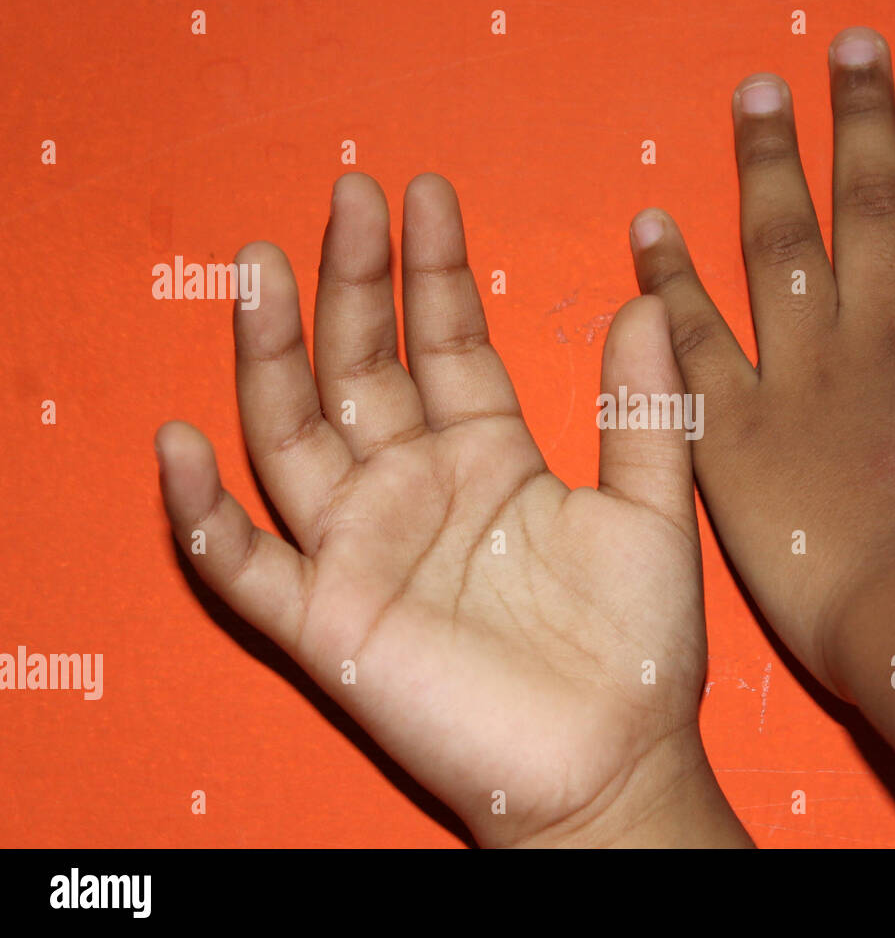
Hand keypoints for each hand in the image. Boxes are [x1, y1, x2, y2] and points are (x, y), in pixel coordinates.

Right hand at [157, 172, 748, 847]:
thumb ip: (643, 412)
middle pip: (359, 367)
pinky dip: (204, 513)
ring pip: (291, 434)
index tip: (424, 194)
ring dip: (268, 355)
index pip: (444, 342)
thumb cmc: (636, 648)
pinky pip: (244, 565)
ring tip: (261, 268)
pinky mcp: (326, 623)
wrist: (614, 764)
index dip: (430, 271)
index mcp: (488, 457)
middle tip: (347, 195)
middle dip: (349, 283)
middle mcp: (414, 489)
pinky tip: (181, 445)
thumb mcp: (650, 512)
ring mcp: (362, 549)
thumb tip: (644, 303)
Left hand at [625, 29, 894, 693]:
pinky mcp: (736, 426)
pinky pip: (694, 338)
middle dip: (867, 118)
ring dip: (769, 163)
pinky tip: (650, 226)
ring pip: (784, 244)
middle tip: (851, 48)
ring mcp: (805, 373)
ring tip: (757, 96)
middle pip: (877, 202)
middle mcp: (884, 334)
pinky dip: (669, 279)